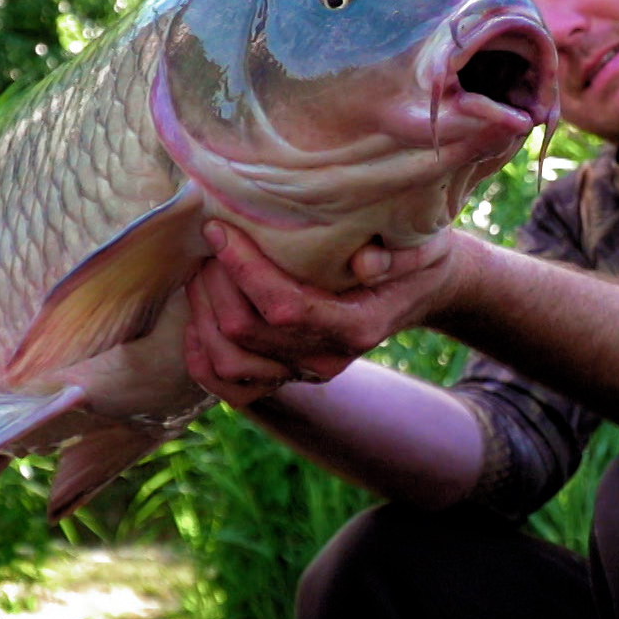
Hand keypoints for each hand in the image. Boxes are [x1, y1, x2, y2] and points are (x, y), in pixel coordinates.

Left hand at [182, 222, 462, 407]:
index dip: (245, 269)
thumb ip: (397, 254)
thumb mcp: (422, 244)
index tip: (220, 229)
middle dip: (217, 282)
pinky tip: (196, 322)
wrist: (420, 287)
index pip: (286, 307)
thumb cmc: (418, 254)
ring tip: (202, 270)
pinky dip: (202, 359)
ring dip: (203, 314)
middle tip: (209, 240)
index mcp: (357, 327)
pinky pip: (232, 388)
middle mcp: (327, 359)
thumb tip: (365, 262)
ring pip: (230, 362)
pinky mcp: (288, 374)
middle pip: (247, 332)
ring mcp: (305, 372)